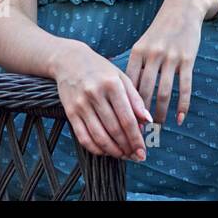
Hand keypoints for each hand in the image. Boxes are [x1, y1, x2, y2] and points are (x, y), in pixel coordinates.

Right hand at [53, 43, 152, 161]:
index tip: (143, 150)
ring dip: (113, 151)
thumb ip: (135, 99)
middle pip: (114, 129)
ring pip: (99, 136)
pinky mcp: (70, 112)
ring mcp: (81, 104)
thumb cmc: (100, 70)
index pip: (127, 118)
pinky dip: (95, 148)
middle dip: (127, 147)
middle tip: (136, 156)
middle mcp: (95, 94)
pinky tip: (105, 151)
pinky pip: (83, 137)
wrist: (69, 60)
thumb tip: (148, 121)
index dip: (136, 138)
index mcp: (112, 84)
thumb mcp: (121, 77)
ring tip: (123, 155)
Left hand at [124, 0, 206, 127]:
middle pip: (144, 92)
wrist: (182, 9)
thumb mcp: (143, 44)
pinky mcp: (187, 59)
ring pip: (164, 93)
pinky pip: (185, 87)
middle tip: (139, 130)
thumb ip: (135, 66)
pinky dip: (182, 105)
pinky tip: (180, 118)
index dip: (125, 105)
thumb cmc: (160, 30)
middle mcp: (152, 55)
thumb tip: (125, 95)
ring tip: (158, 125)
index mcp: (138, 53)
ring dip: (161, 113)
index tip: (123, 121)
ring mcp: (171, 58)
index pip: (129, 85)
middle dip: (141, 114)